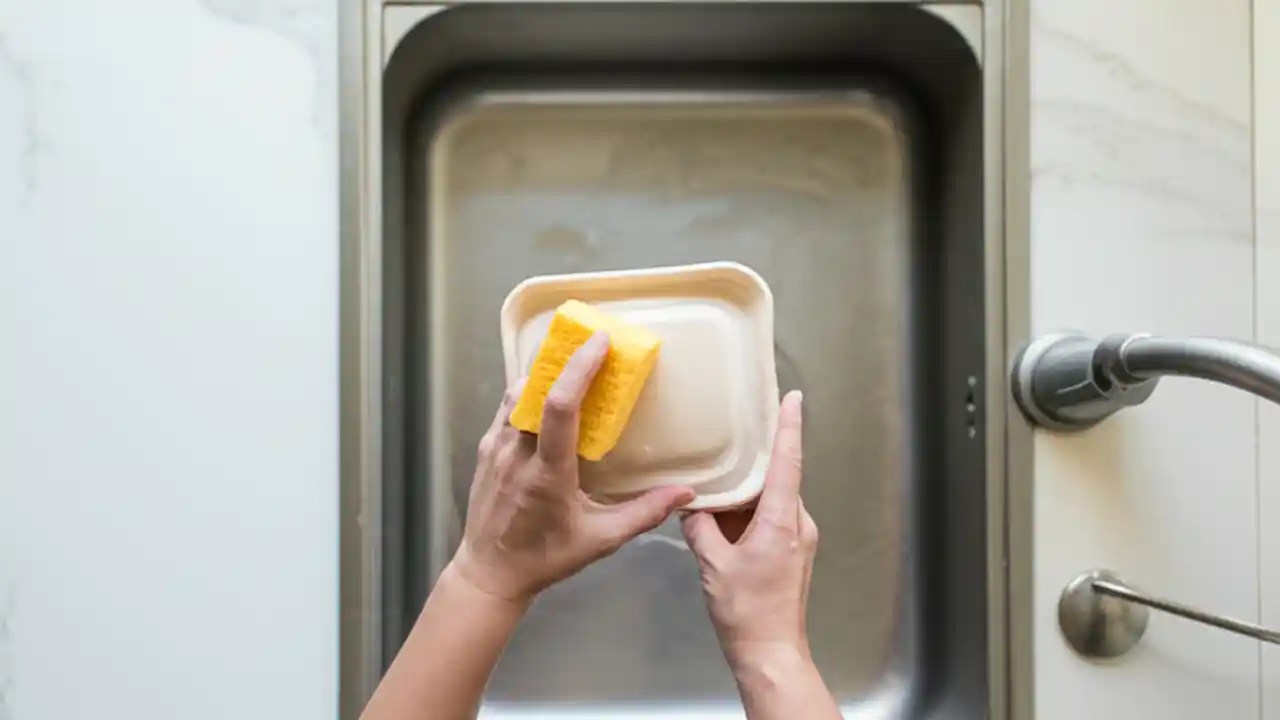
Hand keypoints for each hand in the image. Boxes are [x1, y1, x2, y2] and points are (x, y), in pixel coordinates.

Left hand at [449, 332, 696, 603]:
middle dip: (564, 360)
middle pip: (536, 389)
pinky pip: (507, 407)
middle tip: (593, 342)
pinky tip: (548, 394)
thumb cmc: (546, 557)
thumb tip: (686, 494)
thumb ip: (644, 513)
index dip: (579, 369)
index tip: (600, 342)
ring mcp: (496, 448)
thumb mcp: (601, 540)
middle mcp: (517, 452)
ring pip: (518, 394)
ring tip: (573, 363)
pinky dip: (528, 391)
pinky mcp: (485, 449)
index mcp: (547, 472)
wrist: (489, 572)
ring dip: (546, 373)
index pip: (559, 407)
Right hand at [681, 391, 816, 668]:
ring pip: (771, 502)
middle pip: (776, 480)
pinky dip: (747, 515)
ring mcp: (799, 539)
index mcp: (781, 520)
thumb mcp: (712, 563)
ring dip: (744, 497)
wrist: (770, 652)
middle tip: (728, 443)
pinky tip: (723, 521)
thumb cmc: (745, 610)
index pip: (788, 462)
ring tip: (715, 489)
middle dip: (751, 466)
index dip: (789, 427)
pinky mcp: (793, 553)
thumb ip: (699, 527)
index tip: (792, 398)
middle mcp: (797, 524)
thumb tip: (690, 506)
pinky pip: (770, 520)